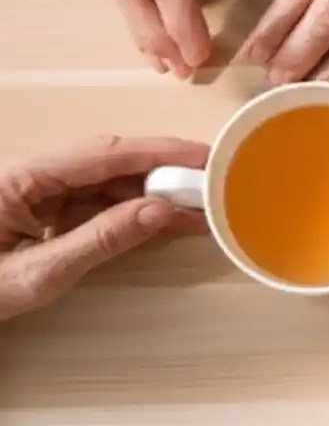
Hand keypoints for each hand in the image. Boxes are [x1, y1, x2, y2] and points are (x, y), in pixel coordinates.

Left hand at [0, 136, 208, 321]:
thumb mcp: (38, 274)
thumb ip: (102, 239)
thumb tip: (160, 210)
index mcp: (22, 174)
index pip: (105, 153)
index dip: (159, 152)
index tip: (204, 156)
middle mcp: (28, 170)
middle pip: (107, 161)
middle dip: (160, 172)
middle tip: (209, 185)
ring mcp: (30, 188)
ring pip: (101, 180)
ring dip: (146, 194)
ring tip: (192, 209)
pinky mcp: (33, 205)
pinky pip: (87, 200)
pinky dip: (124, 210)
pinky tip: (156, 220)